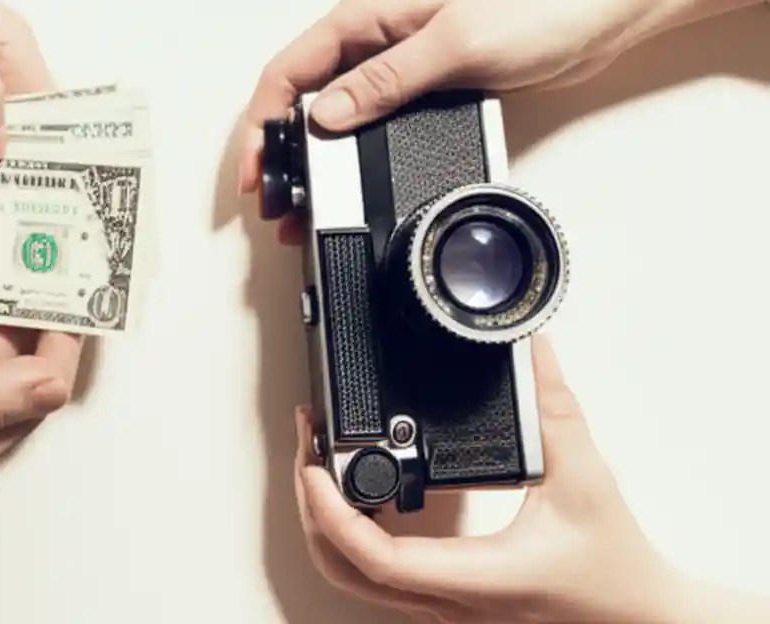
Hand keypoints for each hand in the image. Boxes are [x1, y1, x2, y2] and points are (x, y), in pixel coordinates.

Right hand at [238, 0, 769, 222]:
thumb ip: (384, 82)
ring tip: (303, 202)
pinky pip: (369, 119)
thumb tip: (325, 116)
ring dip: (312, 156)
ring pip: (332, 112)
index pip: (288, 70)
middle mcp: (373, 35)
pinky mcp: (420, 83)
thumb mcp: (453, 46)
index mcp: (366, 14)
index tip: (255, 170)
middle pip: (300, 95)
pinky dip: (350, 152)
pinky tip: (347, 178)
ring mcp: (395, 60)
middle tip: (272, 198)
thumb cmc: (536, 8)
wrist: (597, 9)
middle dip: (277, 148)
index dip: (261, 123)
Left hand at [294, 336, 684, 622]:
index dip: (331, 511)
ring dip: (327, 525)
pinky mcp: (451, 603)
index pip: (375, 557)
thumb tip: (532, 354)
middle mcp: (449, 601)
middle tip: (310, 451)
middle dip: (311, 509)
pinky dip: (354, 539)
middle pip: (342, 571)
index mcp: (474, 575)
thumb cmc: (615, 567)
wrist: (641, 620)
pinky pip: (381, 579)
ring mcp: (445, 608)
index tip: (315, 464)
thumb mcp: (586, 478)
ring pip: (355, 580)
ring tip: (323, 469)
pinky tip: (363, 498)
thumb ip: (553, 410)